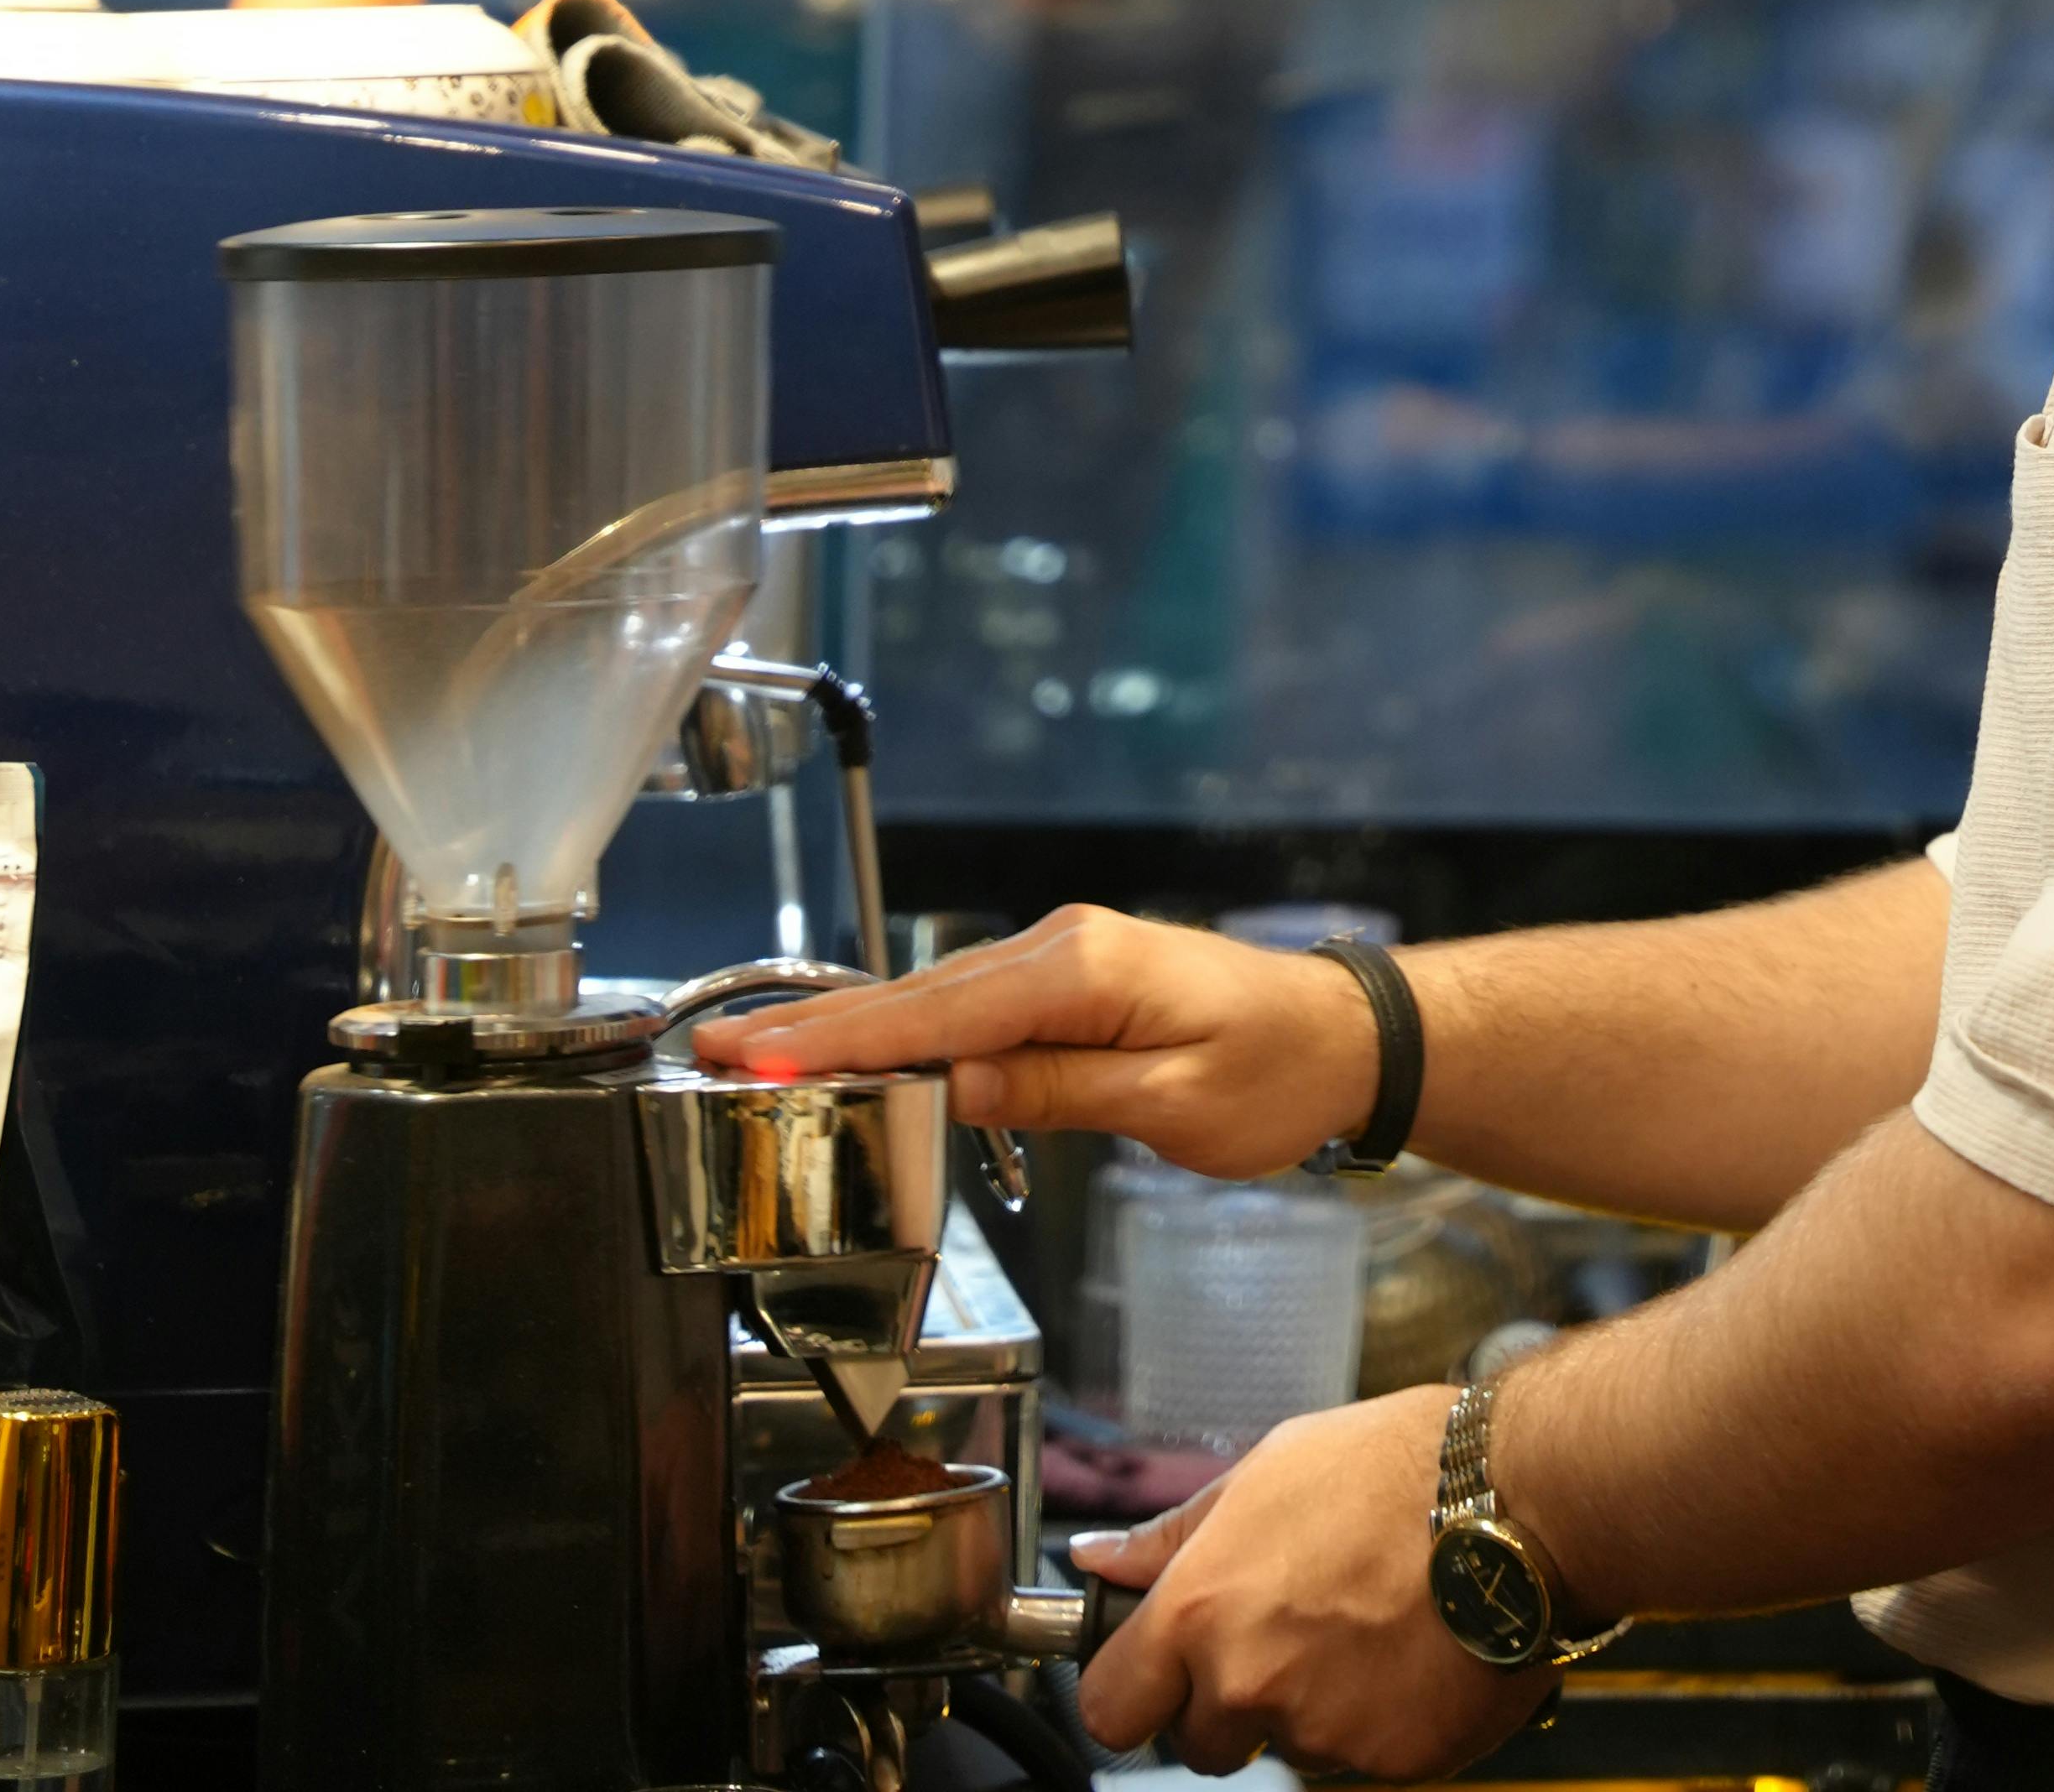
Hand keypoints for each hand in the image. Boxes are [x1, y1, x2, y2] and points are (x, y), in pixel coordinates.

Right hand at [700, 905, 1378, 1167]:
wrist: (1338, 1035)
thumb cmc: (1272, 1073)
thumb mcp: (1171, 1105)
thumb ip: (1057, 1092)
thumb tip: (951, 1086)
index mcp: (1082, 971)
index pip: (936, 1013)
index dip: (840, 1039)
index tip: (756, 1055)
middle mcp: (1061, 948)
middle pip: (917, 998)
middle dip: (815, 1028)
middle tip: (715, 1054)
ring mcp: (1061, 959)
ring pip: (934, 1001)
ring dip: (850, 1031)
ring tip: (757, 1061)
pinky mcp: (1067, 982)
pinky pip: (969, 1008)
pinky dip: (904, 1030)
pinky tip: (857, 1056)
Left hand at [1076, 1384, 1534, 1778]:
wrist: (1517, 1500)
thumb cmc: (1395, 1468)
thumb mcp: (1267, 1469)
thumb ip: (1174, 1534)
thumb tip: (1099, 1562)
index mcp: (1202, 1611)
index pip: (1110, 1708)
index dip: (1130, 1690)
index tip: (1152, 1672)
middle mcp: (1249, 1683)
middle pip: (1200, 1742)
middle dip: (1230, 1701)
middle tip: (1287, 1633)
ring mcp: (1320, 1733)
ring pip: (1288, 1744)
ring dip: (1311, 1703)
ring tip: (1367, 1621)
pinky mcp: (1388, 1763)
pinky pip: (1360, 1757)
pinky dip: (1377, 1717)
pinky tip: (1408, 1649)